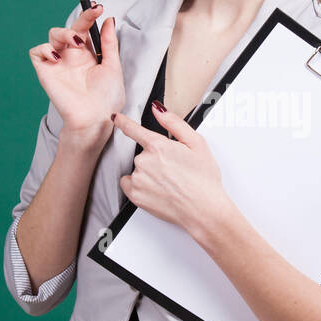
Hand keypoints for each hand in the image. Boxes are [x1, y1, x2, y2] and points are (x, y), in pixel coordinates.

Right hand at [29, 3, 123, 140]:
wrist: (95, 118)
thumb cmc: (107, 97)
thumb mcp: (113, 65)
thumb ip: (109, 42)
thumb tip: (109, 19)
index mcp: (88, 55)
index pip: (86, 29)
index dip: (89, 16)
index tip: (98, 7)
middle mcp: (72, 56)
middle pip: (69, 28)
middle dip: (80, 19)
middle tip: (91, 15)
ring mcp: (58, 63)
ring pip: (53, 35)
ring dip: (63, 33)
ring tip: (75, 42)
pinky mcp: (45, 71)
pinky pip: (37, 52)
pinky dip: (45, 49)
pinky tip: (57, 57)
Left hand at [112, 102, 232, 237]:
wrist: (203, 209)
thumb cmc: (203, 179)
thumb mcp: (197, 143)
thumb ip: (174, 123)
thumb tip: (158, 110)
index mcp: (158, 146)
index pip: (134, 130)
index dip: (124, 122)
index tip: (116, 118)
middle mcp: (144, 161)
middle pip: (142, 154)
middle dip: (155, 159)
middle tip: (174, 170)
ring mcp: (138, 179)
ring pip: (137, 170)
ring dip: (148, 173)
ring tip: (169, 183)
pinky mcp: (136, 195)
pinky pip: (129, 184)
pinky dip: (138, 185)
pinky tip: (156, 189)